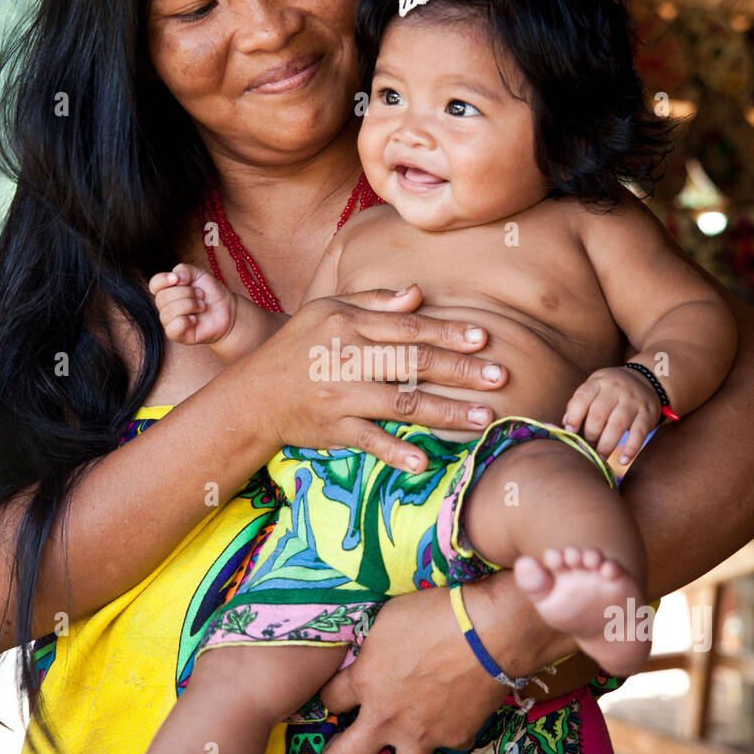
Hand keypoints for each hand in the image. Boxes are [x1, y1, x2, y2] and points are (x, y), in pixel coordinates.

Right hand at [149, 263, 236, 345]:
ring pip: (168, 312)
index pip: (154, 284)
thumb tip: (174, 277)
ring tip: (202, 306)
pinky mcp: (177, 334)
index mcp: (168, 290)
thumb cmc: (211, 293)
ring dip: (190, 305)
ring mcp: (170, 321)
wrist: (227, 310)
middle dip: (186, 293)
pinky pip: (173, 327)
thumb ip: (184, 270)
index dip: (163, 280)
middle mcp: (165, 306)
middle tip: (201, 295)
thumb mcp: (199, 274)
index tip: (178, 278)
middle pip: (162, 297)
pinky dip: (186, 321)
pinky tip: (195, 319)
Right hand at [251, 284, 509, 472]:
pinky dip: (395, 451)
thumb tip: (419, 294)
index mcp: (347, 323)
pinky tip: (424, 460)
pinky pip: (369, 441)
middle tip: (500, 376)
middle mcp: (345, 357)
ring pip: (401, 403)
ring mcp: (339, 395)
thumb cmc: (297, 348)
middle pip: (412, 363)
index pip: (408, 328)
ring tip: (484, 417)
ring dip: (446, 412)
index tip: (483, 339)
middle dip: (460, 371)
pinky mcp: (333, 429)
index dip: (448, 333)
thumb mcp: (327, 311)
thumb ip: (374, 302)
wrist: (253, 396)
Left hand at [318, 573, 573, 753]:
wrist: (490, 630)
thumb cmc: (436, 613)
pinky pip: (446, 748)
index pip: (328, 700)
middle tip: (343, 749)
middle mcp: (386, 717)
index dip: (332, 696)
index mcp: (365, 682)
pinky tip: (450, 719)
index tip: (341, 693)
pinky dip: (445, 737)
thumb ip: (373, 647)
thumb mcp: (389, 619)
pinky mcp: (456, 738)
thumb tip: (369, 654)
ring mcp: (422, 735)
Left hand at [564, 366, 659, 463]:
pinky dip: (630, 449)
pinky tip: (623, 460)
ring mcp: (633, 402)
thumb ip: (579, 405)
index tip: (569, 432)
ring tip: (600, 458)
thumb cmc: (611, 391)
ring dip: (606, 446)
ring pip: (617, 425)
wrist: (646, 380)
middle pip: (599, 415)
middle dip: (590, 435)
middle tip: (588, 448)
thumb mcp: (594, 388)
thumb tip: (566, 426)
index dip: (574, 416)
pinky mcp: (648, 414)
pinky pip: (639, 433)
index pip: (582, 398)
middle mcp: (616, 390)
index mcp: (598, 383)